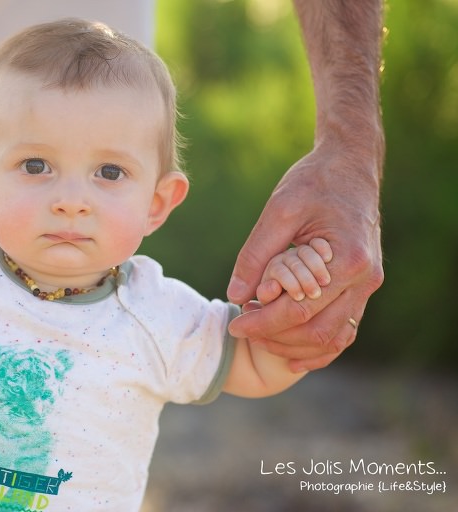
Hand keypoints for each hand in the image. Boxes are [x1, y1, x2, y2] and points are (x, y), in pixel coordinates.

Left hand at [227, 140, 382, 370]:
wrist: (350, 164)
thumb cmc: (314, 181)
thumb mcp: (279, 211)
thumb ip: (256, 255)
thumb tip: (235, 295)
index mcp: (348, 259)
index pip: (300, 309)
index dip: (263, 323)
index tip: (234, 324)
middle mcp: (365, 278)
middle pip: (318, 331)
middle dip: (276, 338)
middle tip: (242, 331)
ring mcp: (368, 284)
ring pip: (335, 336)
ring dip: (296, 347)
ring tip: (260, 341)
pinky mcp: (362, 285)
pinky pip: (344, 327)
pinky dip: (319, 344)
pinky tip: (290, 351)